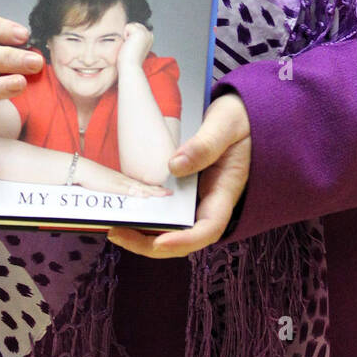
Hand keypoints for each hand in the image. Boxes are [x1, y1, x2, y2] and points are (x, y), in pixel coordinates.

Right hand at [76, 155, 170, 198]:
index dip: (151, 187)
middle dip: (157, 189)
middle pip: (143, 185)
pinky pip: (129, 189)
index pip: (139, 184)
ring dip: (152, 191)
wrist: (80, 169)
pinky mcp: (113, 185)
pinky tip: (146, 195)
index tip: (161, 190)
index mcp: (121, 179)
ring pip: (139, 187)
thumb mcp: (103, 184)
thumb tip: (115, 192)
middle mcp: (122, 179)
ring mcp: (119, 181)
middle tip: (169, 192)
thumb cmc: (88, 176)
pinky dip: (138, 192)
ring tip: (164, 194)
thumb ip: (110, 188)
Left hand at [105, 93, 250, 257]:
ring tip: (113, 224)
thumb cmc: (242, 117)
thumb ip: (205, 144)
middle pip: (182, 236)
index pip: (209, 228)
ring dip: (143, 232)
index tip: (160, 241)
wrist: (243, 113)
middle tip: (117, 232)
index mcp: (226, 190)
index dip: (184, 240)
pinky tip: (124, 205)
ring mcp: (196, 196)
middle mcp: (210, 201)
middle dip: (149, 243)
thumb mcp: (227, 123)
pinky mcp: (184, 187)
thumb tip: (174, 166)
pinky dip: (145, 212)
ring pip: (170, 226)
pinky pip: (165, 207)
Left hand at [116, 21, 153, 69]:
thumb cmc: (129, 60)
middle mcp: (149, 35)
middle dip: (129, 34)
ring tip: (129, 46)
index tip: (133, 48)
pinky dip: (125, 35)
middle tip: (130, 47)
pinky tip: (128, 44)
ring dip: (127, 35)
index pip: (137, 27)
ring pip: (131, 25)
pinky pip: (127, 26)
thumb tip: (129, 32)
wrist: (130, 67)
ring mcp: (145, 33)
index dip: (131, 36)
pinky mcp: (140, 32)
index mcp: (150, 38)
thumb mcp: (134, 46)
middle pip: (134, 24)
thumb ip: (135, 38)